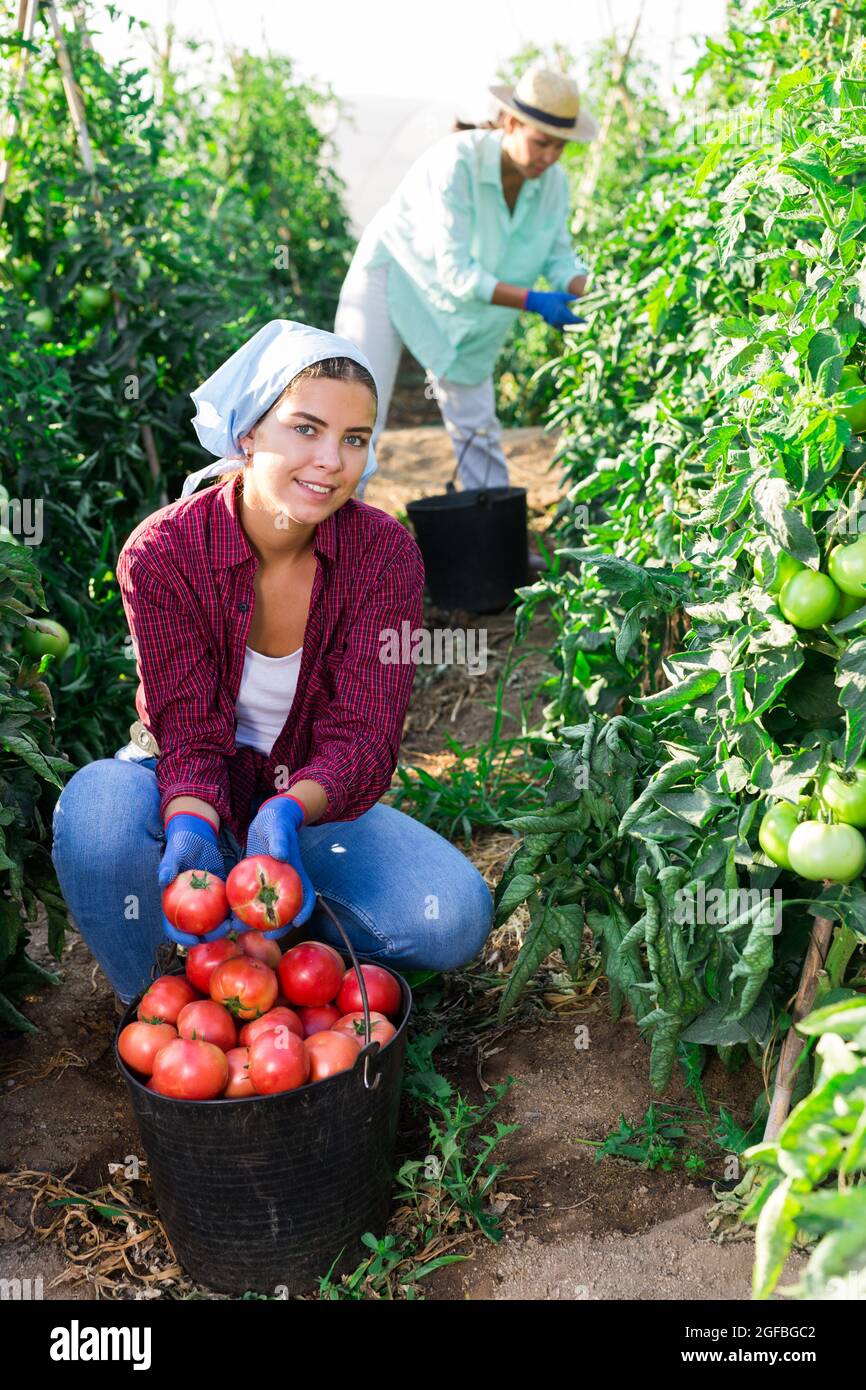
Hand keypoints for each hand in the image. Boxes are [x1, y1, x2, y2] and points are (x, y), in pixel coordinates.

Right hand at [158, 811, 234, 946]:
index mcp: (172, 903)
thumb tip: (163, 879)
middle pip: (197, 930)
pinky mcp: (220, 895)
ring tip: (238, 923)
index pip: (173, 927)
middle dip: (211, 935)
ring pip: (215, 923)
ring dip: (226, 927)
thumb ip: (168, 866)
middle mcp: (188, 907)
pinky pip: (227, 907)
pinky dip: (235, 912)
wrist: (198, 835)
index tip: (195, 941)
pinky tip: (246, 911)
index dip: (181, 938)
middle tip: (225, 930)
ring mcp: (205, 903)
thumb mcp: (174, 853)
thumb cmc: (181, 844)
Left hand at [242, 793, 315, 937]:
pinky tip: (228, 914)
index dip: (303, 912)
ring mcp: (271, 884)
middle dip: (277, 927)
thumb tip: (280, 855)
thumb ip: (280, 840)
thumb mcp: (279, 828)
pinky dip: (243, 908)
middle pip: (285, 911)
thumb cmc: (278, 822)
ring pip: (266, 909)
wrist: (270, 818)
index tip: (296, 924)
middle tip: (263, 935)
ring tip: (238, 929)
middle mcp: (285, 883)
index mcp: (296, 875)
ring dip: (254, 922)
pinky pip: (251, 900)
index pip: (306, 897)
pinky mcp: (257, 882)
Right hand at [524, 289, 583, 328]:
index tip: (588, 321)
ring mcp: (554, 323)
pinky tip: (574, 328)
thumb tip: (583, 299)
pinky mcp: (552, 325)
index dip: (581, 320)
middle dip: (579, 324)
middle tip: (587, 324)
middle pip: (571, 324)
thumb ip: (573, 298)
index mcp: (561, 310)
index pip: (573, 318)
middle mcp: (558, 318)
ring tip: (582, 327)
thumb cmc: (551, 297)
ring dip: (574, 328)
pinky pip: (562, 329)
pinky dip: (568, 328)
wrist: (538, 302)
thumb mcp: (562, 296)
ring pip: (567, 328)